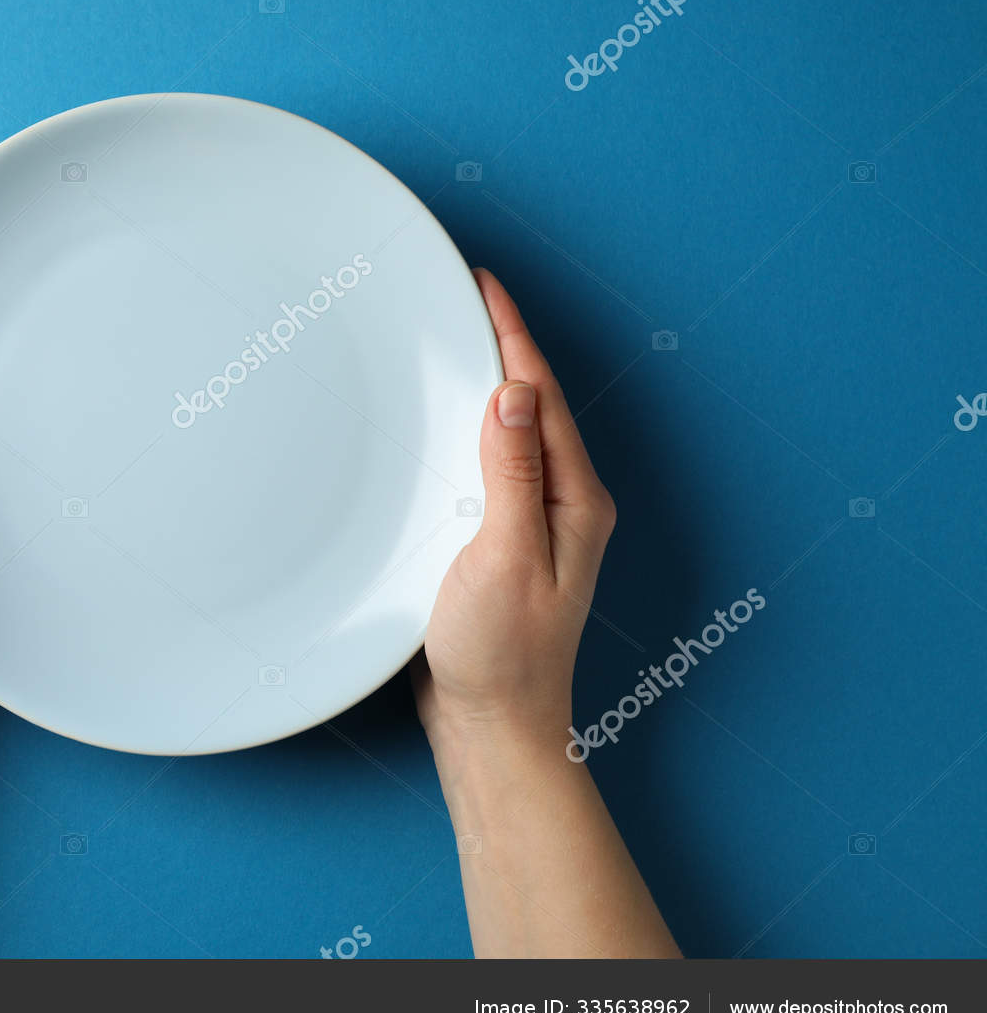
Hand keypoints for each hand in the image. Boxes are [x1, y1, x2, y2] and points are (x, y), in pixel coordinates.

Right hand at [414, 268, 616, 761]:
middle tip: (461, 296)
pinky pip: (484, 466)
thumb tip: (517, 393)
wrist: (491, 727)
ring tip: (449, 339)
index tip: (483, 284)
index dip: (511, 335)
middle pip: (531, 405)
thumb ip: (513, 474)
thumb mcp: (506, 557)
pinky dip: (461, 430)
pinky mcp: (498, 541)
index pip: (542, 397)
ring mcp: (531, 523)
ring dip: (481, 385)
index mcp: (575, 500)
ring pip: (507, 433)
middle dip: (500, 346)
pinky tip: (437, 423)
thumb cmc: (503, 656)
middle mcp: (561, 504)